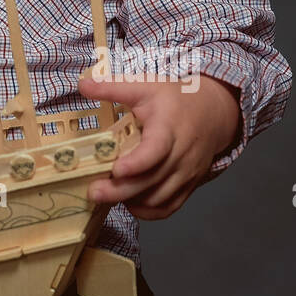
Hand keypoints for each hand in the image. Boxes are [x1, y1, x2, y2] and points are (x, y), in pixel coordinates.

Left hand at [76, 71, 242, 219]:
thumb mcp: (144, 85)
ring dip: (131, 201)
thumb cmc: (175, 99)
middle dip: (120, 191)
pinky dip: (147, 211)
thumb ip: (112, 87)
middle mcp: (181, 155)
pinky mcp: (188, 185)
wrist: (213, 112)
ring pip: (159, 199)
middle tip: (94, 192)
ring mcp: (186, 173)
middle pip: (152, 180)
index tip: (116, 169)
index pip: (156, 150)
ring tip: (106, 194)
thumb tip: (82, 85)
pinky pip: (168, 207)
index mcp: (169, 128)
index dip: (137, 163)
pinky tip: (128, 202)